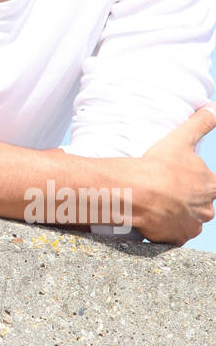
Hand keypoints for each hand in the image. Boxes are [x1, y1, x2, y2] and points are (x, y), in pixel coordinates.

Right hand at [126, 106, 215, 243]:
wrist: (138, 193)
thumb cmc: (160, 165)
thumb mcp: (181, 138)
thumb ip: (201, 123)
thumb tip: (214, 107)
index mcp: (211, 185)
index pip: (214, 186)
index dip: (200, 183)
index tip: (184, 181)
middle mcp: (207, 208)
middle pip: (202, 205)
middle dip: (187, 199)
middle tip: (166, 189)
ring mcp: (193, 225)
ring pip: (189, 220)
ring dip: (177, 214)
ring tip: (157, 202)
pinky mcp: (177, 238)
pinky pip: (174, 235)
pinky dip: (166, 229)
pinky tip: (153, 217)